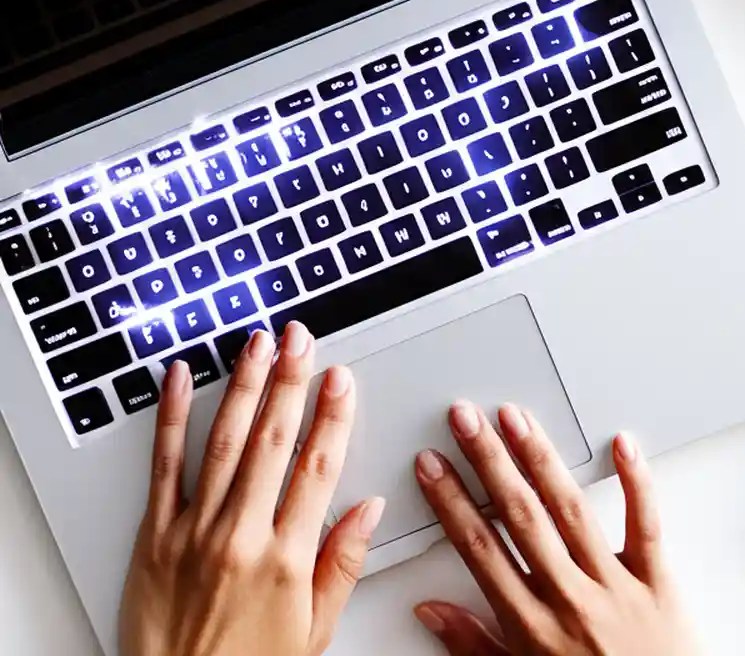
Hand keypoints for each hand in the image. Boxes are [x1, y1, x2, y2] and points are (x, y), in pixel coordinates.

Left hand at [120, 322, 383, 655]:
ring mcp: (194, 531)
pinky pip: (163, 466)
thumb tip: (368, 511)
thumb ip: (342, 564)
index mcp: (287, 558)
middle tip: (299, 340)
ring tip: (256, 346)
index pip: (317, 468)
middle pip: (272, 442)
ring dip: (243, 387)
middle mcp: (240, 536)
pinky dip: (172, 418)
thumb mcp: (315, 629)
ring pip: (222, 442)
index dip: (332, 417)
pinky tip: (182, 382)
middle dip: (290, 382)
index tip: (341, 381)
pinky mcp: (154, 536)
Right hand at [413, 402, 699, 655]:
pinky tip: (622, 444)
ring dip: (540, 459)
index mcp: (531, 627)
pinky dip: (636, 482)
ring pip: (572, 511)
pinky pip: (647, 525)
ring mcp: (616, 588)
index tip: (433, 466)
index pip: (480, 550)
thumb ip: (475, 645)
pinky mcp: (659, 583)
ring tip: (518, 419)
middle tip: (466, 418)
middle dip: (489, 462)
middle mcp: (570, 600)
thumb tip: (431, 611)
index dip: (452, 502)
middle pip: (520, 518)